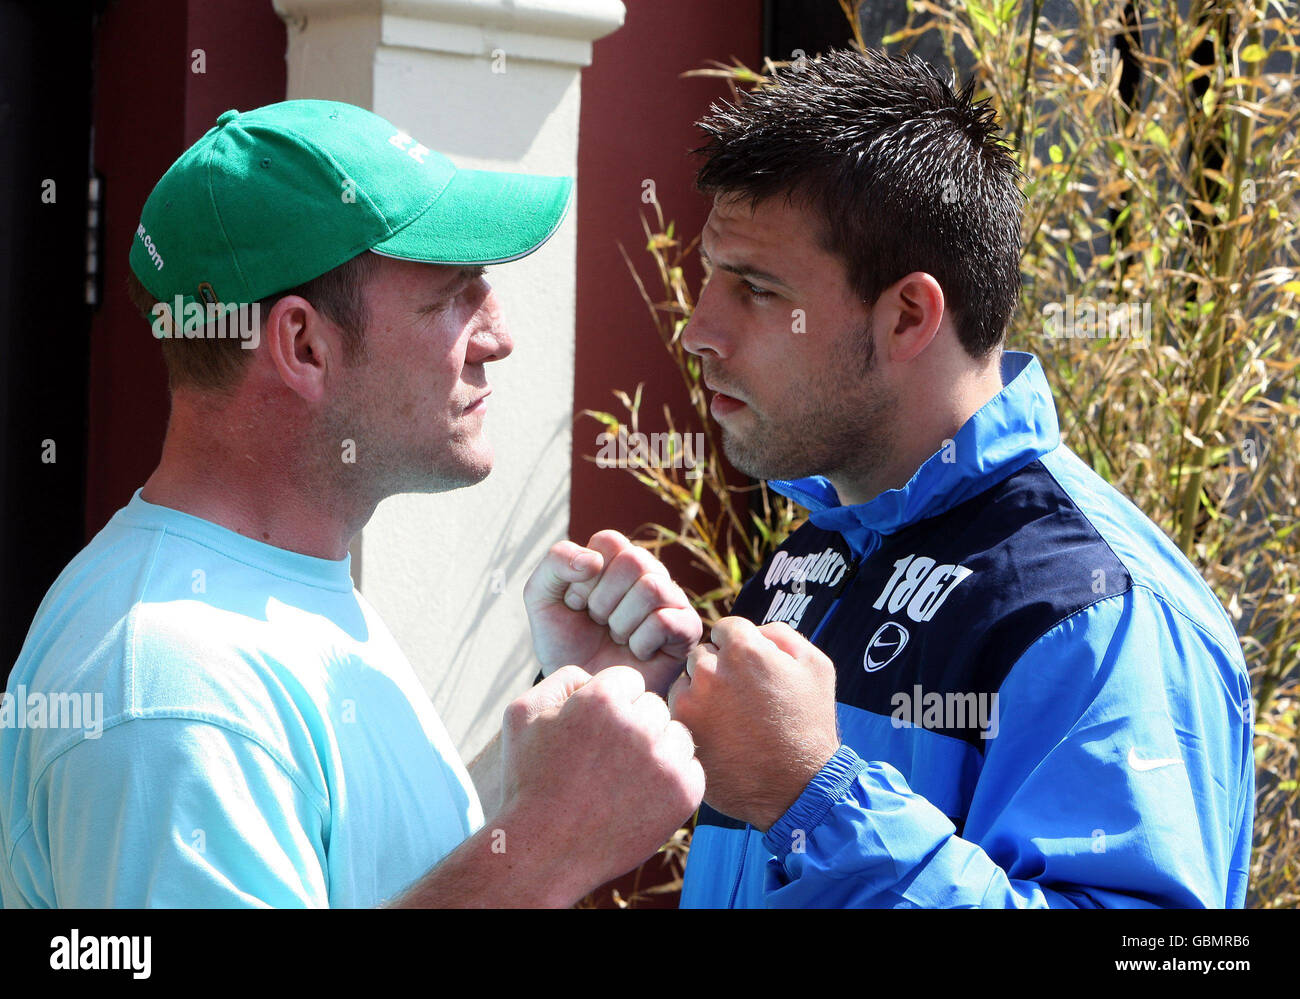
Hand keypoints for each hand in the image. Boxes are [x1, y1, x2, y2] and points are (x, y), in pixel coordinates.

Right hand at [497, 664, 704, 902]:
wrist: (544, 853)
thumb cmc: (529, 781)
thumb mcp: (522, 714)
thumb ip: (561, 678)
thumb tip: (595, 673)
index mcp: (603, 699)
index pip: (629, 681)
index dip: (610, 705)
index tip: (593, 732)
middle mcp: (639, 725)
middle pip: (655, 707)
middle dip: (635, 726)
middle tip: (606, 760)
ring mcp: (665, 762)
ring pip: (677, 735)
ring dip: (658, 750)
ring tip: (623, 778)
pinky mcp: (684, 794)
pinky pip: (691, 769)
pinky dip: (672, 781)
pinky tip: (641, 796)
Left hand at [523, 530, 700, 694]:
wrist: (583, 693)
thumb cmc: (567, 644)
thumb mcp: (543, 598)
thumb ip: (555, 563)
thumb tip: (593, 559)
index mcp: (618, 559)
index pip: (609, 541)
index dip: (585, 578)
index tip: (577, 604)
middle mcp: (650, 572)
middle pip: (634, 561)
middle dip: (603, 601)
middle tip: (598, 624)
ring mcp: (672, 599)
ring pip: (651, 588)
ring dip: (621, 623)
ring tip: (617, 638)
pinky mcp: (688, 629)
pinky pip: (664, 621)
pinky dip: (639, 643)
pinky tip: (636, 652)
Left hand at [668, 617, 839, 831]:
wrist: (797, 786)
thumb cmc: (809, 725)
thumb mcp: (816, 666)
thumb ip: (781, 634)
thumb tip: (754, 631)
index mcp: (745, 649)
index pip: (725, 629)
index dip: (740, 649)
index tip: (751, 673)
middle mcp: (712, 670)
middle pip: (702, 653)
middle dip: (719, 669)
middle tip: (742, 699)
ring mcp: (692, 701)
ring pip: (686, 681)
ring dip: (702, 692)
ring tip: (731, 719)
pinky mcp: (681, 730)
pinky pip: (677, 711)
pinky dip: (693, 718)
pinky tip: (718, 735)